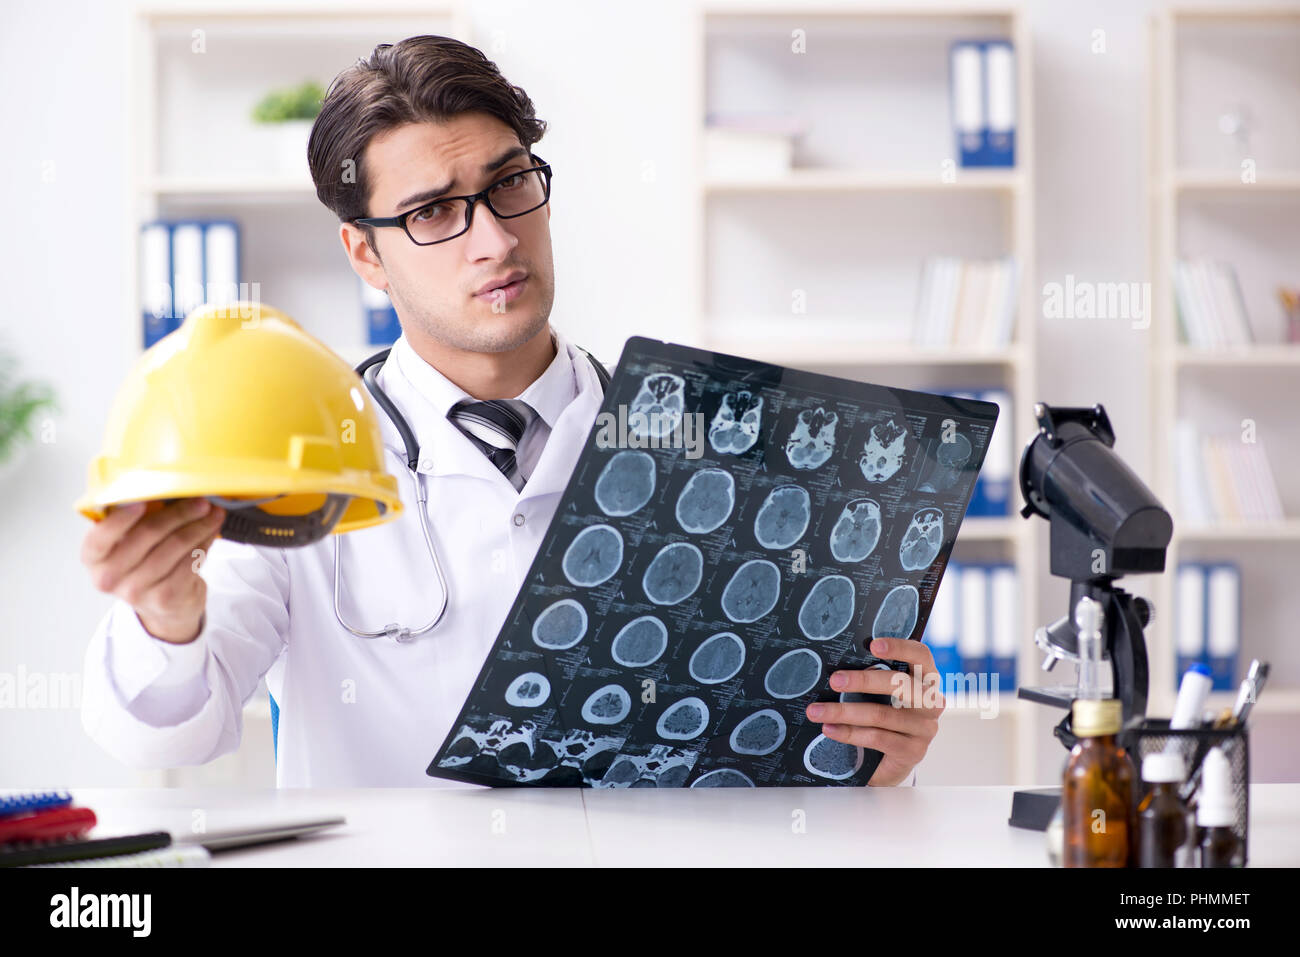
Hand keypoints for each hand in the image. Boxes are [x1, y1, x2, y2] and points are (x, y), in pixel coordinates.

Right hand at [80, 498, 225, 642]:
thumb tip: (168, 489)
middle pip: (148, 533)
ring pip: (175, 546)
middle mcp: (109, 577)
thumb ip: (136, 519)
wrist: (163, 605)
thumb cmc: (145, 563)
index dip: (121, 519)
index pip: (99, 538)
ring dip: (199, 526)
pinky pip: (190, 561)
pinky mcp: (165, 598)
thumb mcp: (128, 543)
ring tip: (213, 514)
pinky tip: (210, 532)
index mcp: (93, 557)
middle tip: (200, 501)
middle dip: (179, 512)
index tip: (142, 502)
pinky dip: (204, 542)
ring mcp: (137, 590)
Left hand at [805, 636, 945, 785]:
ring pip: (881, 715)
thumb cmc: (885, 714)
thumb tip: (839, 665)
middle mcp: (932, 702)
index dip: (900, 647)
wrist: (892, 761)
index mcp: (926, 679)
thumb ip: (873, 675)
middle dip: (863, 681)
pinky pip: (877, 738)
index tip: (873, 645)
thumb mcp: (883, 693)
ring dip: (844, 712)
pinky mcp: (913, 751)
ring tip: (816, 711)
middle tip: (834, 680)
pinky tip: (829, 729)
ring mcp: (925, 729)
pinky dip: (849, 733)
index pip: (921, 656)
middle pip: (900, 685)